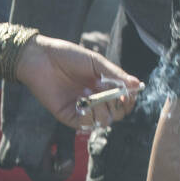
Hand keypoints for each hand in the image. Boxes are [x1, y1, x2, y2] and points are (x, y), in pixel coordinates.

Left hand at [15, 34, 142, 133]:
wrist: (42, 58)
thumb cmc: (69, 56)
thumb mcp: (96, 62)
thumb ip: (116, 75)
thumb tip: (137, 85)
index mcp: (103, 86)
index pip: (123, 101)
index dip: (129, 100)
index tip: (129, 94)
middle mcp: (95, 100)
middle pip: (116, 114)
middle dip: (119, 107)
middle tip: (114, 96)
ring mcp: (82, 109)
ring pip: (104, 122)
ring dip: (105, 110)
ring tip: (96, 96)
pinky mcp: (69, 116)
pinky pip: (85, 124)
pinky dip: (90, 115)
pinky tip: (85, 102)